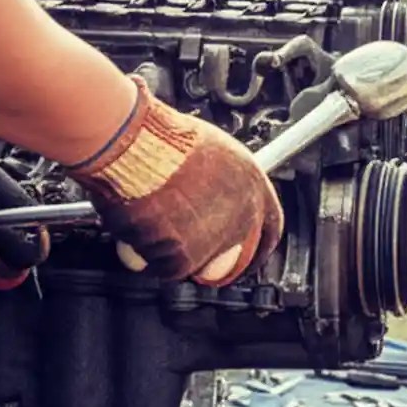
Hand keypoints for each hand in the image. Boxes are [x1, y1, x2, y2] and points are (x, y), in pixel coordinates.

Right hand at [66, 76, 283, 285]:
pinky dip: (147, 257)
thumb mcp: (209, 149)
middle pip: (228, 253)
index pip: (270, 228)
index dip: (256, 245)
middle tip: (181, 247)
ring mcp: (213, 239)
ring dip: (167, 250)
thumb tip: (210, 189)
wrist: (137, 147)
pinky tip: (136, 232)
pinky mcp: (183, 255)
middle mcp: (241, 216)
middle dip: (206, 256)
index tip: (246, 255)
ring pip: (191, 262)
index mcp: (253, 186)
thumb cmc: (164, 138)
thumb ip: (218, 178)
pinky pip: (165, 267)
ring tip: (146, 220)